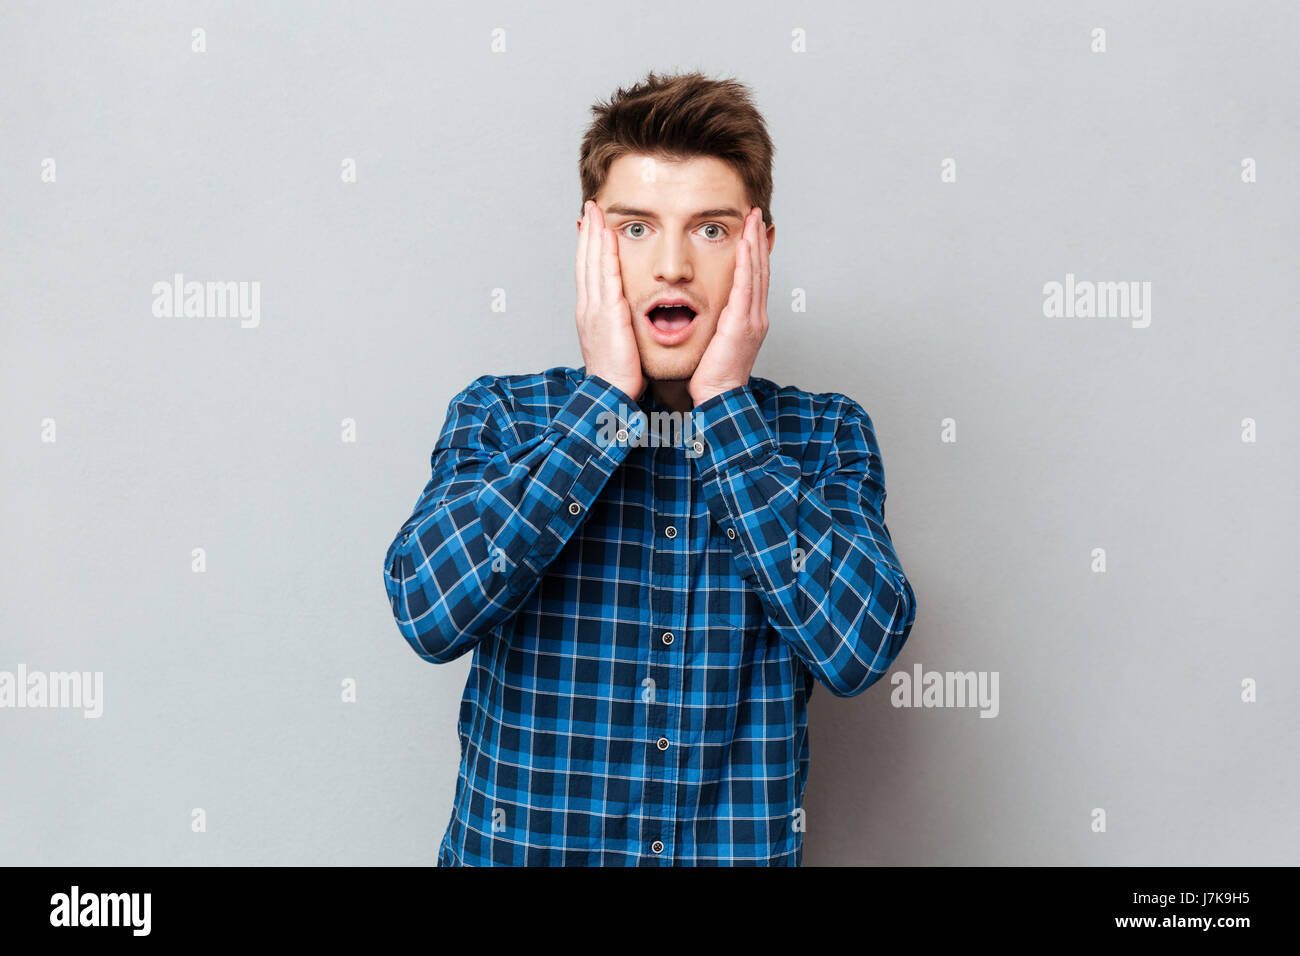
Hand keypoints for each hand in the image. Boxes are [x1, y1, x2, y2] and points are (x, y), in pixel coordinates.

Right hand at [575, 200, 643, 401]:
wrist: (610, 394)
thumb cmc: (617, 375)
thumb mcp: (615, 344)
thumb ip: (618, 326)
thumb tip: (623, 317)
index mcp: (590, 314)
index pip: (588, 273)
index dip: (588, 249)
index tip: (590, 228)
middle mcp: (588, 307)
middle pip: (585, 261)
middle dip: (587, 233)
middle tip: (589, 208)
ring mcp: (595, 308)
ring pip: (593, 263)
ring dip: (594, 234)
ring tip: (595, 211)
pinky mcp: (608, 312)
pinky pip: (607, 275)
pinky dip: (605, 252)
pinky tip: (607, 234)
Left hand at [689, 206, 769, 405]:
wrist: (719, 397)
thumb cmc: (712, 375)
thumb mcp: (716, 341)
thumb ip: (716, 321)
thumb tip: (708, 309)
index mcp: (749, 320)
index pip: (753, 278)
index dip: (755, 252)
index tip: (753, 230)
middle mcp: (756, 316)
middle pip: (759, 270)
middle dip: (758, 240)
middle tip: (757, 214)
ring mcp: (752, 320)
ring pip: (756, 273)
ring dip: (754, 244)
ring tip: (753, 220)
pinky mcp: (742, 325)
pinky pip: (745, 287)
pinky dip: (747, 264)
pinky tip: (745, 245)